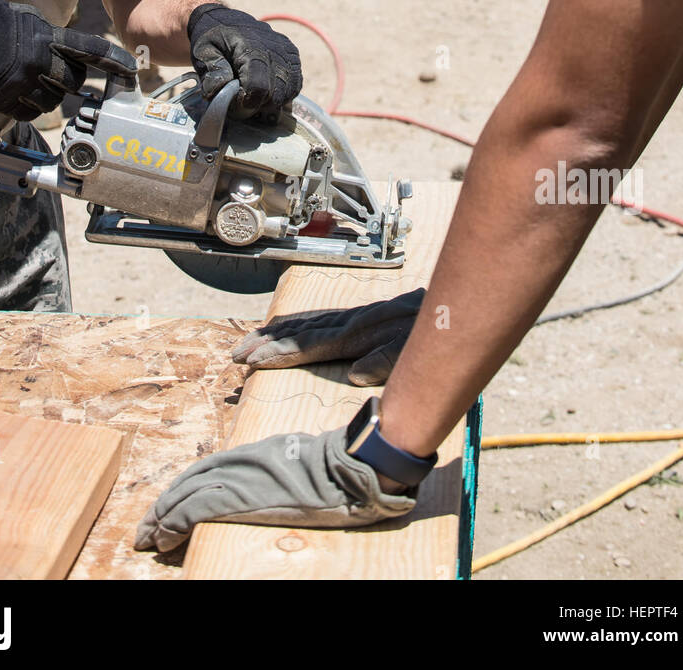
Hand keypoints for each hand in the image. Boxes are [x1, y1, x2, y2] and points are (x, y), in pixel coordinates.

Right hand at [0, 0, 135, 119]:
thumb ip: (54, 35)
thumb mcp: (30, 19)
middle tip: (55, 74)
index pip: (92, 50)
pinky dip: (28, 106)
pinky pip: (31, 112)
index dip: (115, 62)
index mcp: (48, 37)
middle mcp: (40, 61)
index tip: (132, 70)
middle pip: (75, 82)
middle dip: (70, 81)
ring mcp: (24, 83)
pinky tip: (18, 93)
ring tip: (31, 81)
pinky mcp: (8, 100)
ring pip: (54, 101)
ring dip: (48, 95)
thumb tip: (72, 50)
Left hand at [134, 426, 415, 551]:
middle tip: (144, 531)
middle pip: (188, 484)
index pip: (204, 473)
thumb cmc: (329, 469)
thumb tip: (264, 484)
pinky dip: (175, 522)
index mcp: (249, 455)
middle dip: (163, 508)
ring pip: (186, 497)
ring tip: (148, 537)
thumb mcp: (293, 461)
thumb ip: (272, 471)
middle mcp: (237, 464)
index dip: (181, 492)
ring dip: (163, 518)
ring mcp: (238, 480)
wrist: (343, 468)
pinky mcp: (240, 499)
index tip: (166, 512)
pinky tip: (164, 537)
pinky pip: (197, 510)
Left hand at [187, 3, 301, 118]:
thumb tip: (217, 91)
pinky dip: (283, 93)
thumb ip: (212, 72)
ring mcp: (287, 51)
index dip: (246, 103)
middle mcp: (274, 48)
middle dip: (258, 104)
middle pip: (276, 93)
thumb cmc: (213, 39)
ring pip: (289, 91)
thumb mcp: (203, 52)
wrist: (226, 21)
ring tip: (254, 94)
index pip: (259, 87)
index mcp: (251, 47)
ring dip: (272, 100)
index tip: (234, 103)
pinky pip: (295, 84)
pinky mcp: (293, 55)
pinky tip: (268, 89)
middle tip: (242, 99)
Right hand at [231, 290, 425, 385]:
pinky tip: (281, 326)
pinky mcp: (357, 317)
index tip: (252, 362)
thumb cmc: (431, 333)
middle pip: (298, 333)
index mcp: (358, 334)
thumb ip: (387, 360)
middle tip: (235, 355)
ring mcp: (352, 318)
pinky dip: (293, 322)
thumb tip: (357, 374)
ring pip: (304, 323)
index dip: (279, 354)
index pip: (309, 345)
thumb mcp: (415, 350)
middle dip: (265, 344)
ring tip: (247, 342)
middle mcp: (349, 323)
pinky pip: (317, 318)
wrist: (447, 306)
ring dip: (274, 334)